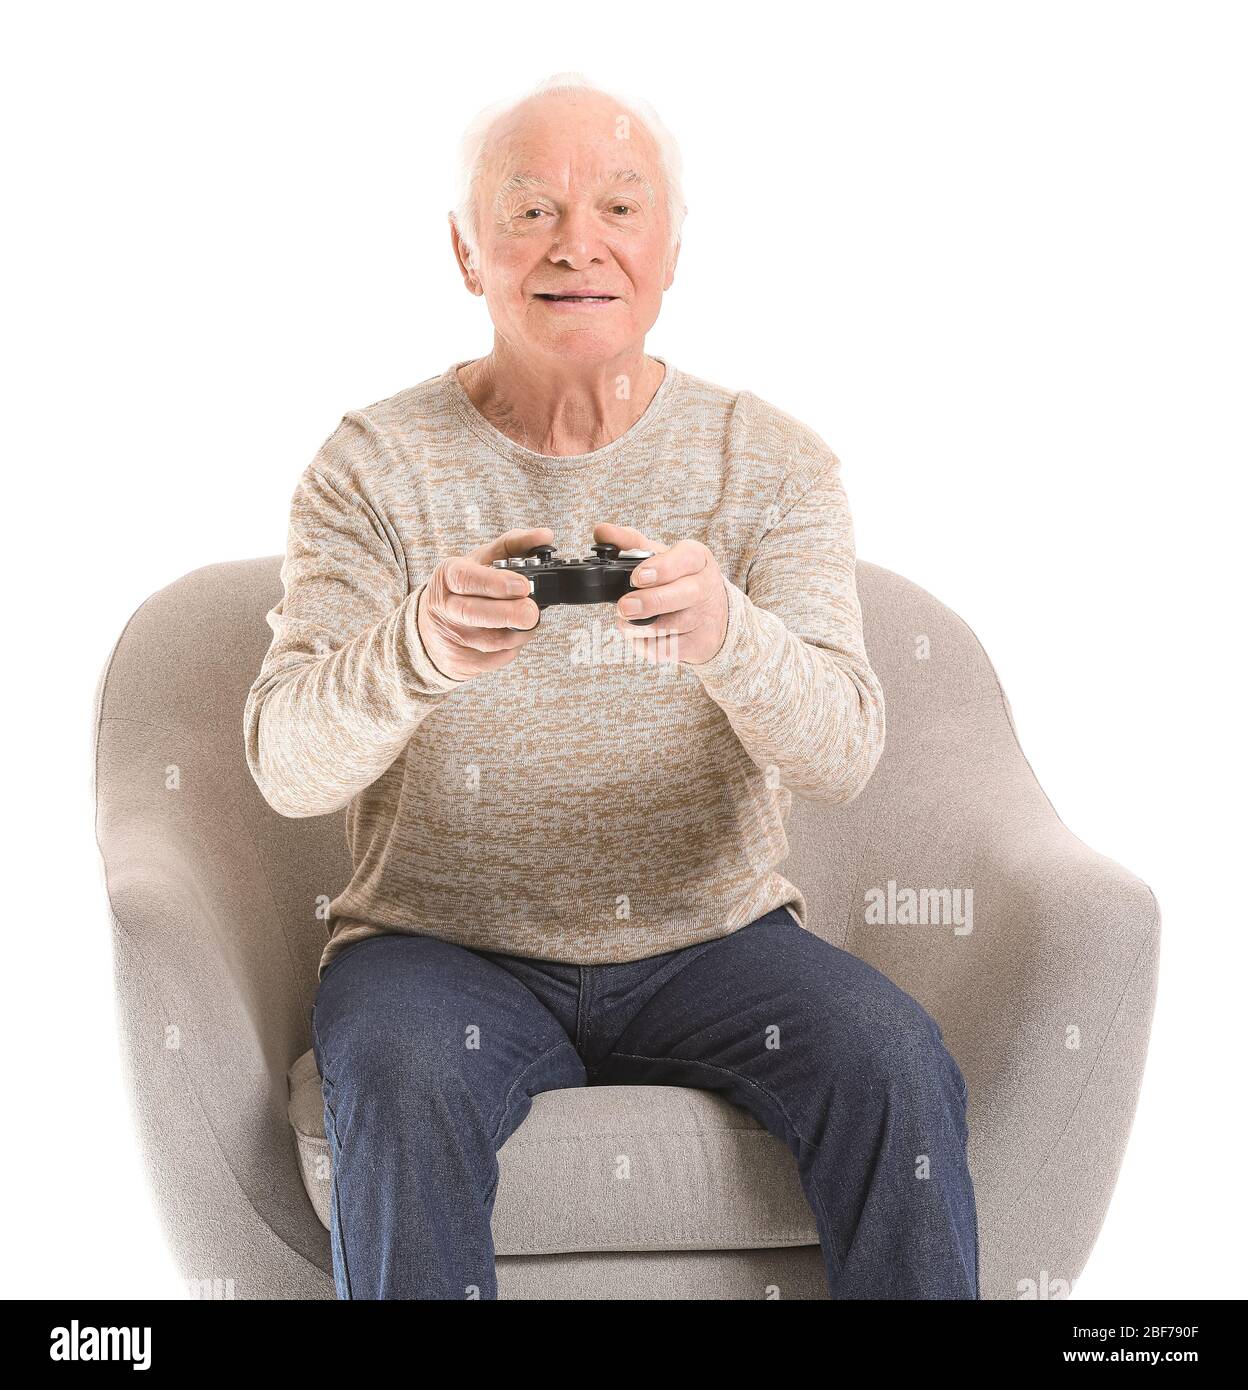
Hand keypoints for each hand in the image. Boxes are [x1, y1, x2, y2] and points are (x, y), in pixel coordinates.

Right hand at [415, 527, 548, 681]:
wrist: (434, 624)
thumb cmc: (465, 587)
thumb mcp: (482, 560)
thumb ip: (514, 544)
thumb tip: (546, 535)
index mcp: (448, 576)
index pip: (467, 579)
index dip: (495, 584)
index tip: (523, 586)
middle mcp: (444, 607)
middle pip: (475, 613)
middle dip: (508, 614)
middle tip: (532, 612)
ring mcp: (451, 637)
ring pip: (490, 641)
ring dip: (518, 633)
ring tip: (529, 620)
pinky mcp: (459, 662)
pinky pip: (494, 659)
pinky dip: (512, 648)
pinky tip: (514, 635)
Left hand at [593, 522, 728, 664]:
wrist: (713, 613)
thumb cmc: (679, 578)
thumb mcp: (659, 555)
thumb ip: (628, 542)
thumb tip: (600, 531)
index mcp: (696, 558)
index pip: (684, 559)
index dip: (661, 568)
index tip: (637, 577)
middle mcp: (705, 586)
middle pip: (682, 595)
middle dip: (650, 602)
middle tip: (623, 607)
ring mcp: (704, 617)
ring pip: (672, 626)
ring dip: (640, 628)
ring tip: (624, 621)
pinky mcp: (700, 644)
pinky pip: (668, 650)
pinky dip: (647, 645)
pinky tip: (640, 636)